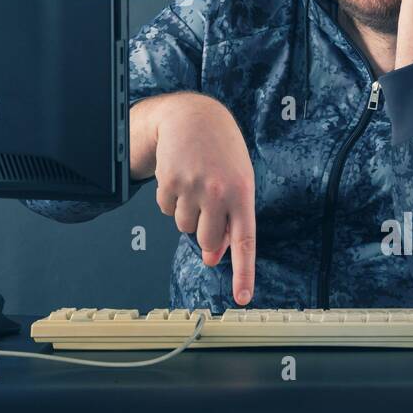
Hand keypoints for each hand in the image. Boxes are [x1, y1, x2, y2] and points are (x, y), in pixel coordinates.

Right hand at [150, 94, 256, 305]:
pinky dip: (171, 199)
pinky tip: (180, 175)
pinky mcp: (168, 183)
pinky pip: (167, 210)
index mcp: (242, 192)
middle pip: (208, 240)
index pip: (245, 240)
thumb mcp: (236, 181)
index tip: (243, 297)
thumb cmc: (221, 150)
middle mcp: (217, 192)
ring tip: (195, 181)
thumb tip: (213, 257)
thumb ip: (230, 219)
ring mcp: (191, 188)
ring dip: (188, 212)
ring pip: (184, 227)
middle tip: (207, 204)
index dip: (243, 272)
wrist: (192, 116)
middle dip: (206, 234)